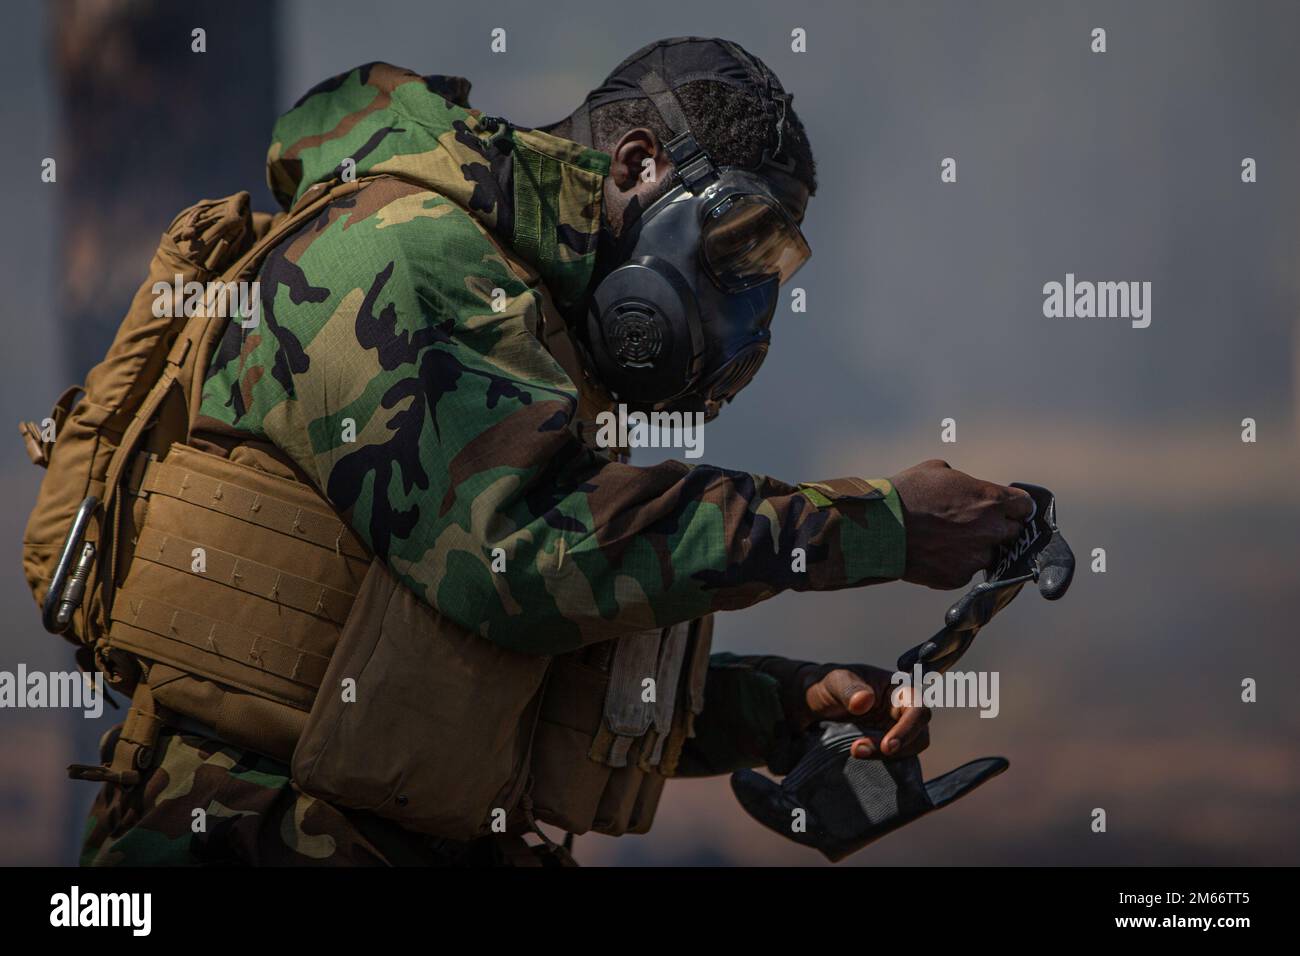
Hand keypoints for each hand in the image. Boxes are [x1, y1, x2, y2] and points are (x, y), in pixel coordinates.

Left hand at [800, 665, 931, 759]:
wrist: (816, 702)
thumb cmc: (830, 684)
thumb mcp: (835, 681)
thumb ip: (849, 688)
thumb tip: (864, 701)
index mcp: (898, 690)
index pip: (918, 709)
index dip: (908, 729)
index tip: (887, 745)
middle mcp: (903, 711)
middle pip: (920, 734)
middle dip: (898, 747)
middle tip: (860, 750)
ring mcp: (896, 730)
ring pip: (909, 750)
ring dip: (887, 757)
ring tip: (854, 751)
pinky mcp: (887, 746)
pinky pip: (895, 759)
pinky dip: (881, 762)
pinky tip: (860, 758)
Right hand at [890, 459, 1031, 589]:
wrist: (879, 528)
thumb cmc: (906, 493)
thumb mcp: (938, 471)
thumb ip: (964, 482)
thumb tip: (968, 489)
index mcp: (991, 499)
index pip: (1025, 507)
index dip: (1015, 507)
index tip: (1006, 509)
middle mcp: (991, 530)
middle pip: (1014, 533)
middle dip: (999, 529)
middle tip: (976, 525)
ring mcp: (976, 557)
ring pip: (989, 555)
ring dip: (977, 549)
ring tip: (949, 541)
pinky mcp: (959, 577)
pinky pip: (965, 571)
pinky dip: (954, 564)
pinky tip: (934, 553)